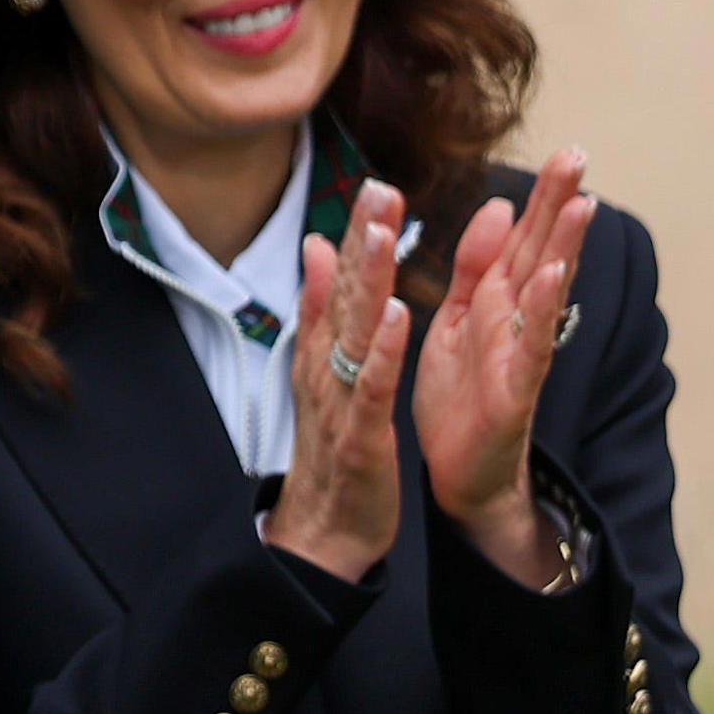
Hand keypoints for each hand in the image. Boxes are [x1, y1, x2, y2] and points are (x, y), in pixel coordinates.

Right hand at [267, 179, 411, 582]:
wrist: (326, 528)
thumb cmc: (333, 447)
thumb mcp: (323, 372)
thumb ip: (319, 308)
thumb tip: (312, 248)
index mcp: (325, 351)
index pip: (340, 282)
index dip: (357, 234)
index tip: (376, 184)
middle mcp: (326, 366)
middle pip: (344, 295)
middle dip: (361, 241)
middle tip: (378, 188)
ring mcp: (341, 398)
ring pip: (355, 332)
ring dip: (367, 282)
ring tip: (383, 234)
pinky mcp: (361, 433)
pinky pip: (374, 386)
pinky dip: (384, 351)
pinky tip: (400, 316)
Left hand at [417, 148, 595, 588]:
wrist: (459, 473)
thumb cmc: (461, 396)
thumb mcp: (457, 320)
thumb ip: (474, 269)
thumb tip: (499, 209)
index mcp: (498, 301)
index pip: (524, 239)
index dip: (545, 197)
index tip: (566, 148)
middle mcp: (518, 320)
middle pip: (544, 253)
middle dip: (562, 206)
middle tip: (581, 153)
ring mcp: (521, 353)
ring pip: (546, 293)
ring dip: (564, 248)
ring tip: (582, 203)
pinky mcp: (515, 391)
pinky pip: (530, 345)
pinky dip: (540, 311)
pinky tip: (550, 277)